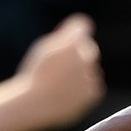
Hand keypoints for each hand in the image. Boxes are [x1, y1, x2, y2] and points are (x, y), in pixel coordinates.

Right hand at [16, 14, 103, 128]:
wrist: (35, 105)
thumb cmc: (35, 75)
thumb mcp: (43, 49)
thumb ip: (63, 37)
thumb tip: (80, 30)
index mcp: (71, 42)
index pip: (82, 26)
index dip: (75, 33)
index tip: (69, 41)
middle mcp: (85, 56)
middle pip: (90, 48)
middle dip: (79, 55)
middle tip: (61, 68)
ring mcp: (92, 74)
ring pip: (91, 69)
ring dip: (81, 74)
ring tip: (60, 84)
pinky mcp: (95, 91)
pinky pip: (94, 85)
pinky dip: (83, 89)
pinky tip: (67, 94)